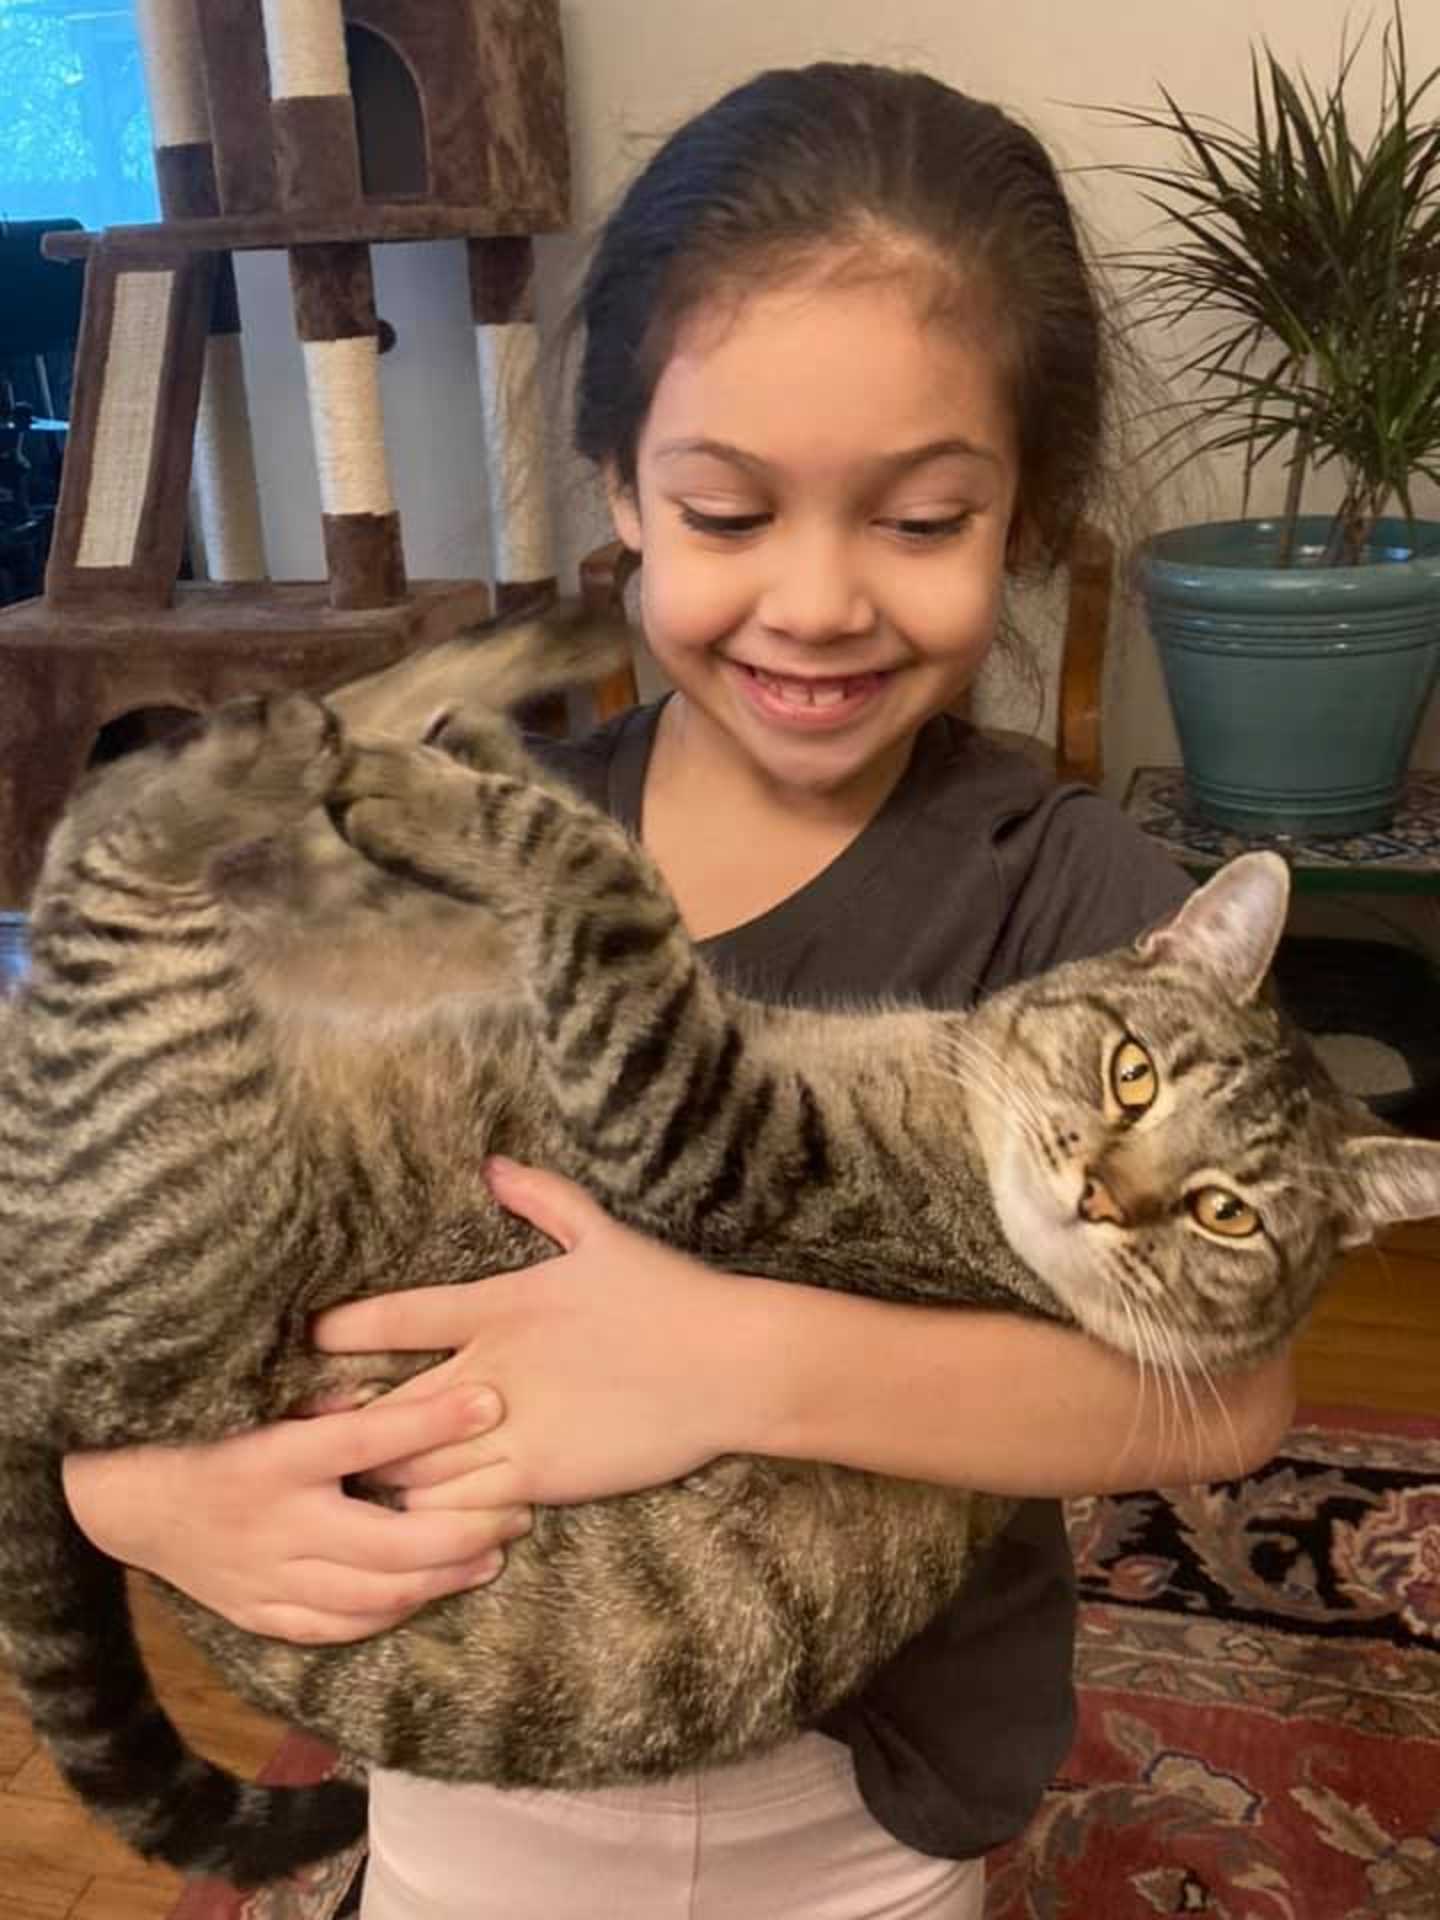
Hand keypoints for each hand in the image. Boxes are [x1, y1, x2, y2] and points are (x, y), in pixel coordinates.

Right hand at [62, 1386, 532, 1644]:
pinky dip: (390, 1611)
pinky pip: (337, 1626)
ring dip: (442, 1577)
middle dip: (464, 1528)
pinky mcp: (257, 1614)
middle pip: (387, 1543)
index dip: (432, 1422)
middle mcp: (271, 1528)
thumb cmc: (198, 1428)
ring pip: (373, 1595)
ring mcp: (264, 1580)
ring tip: (493, 1552)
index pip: (364, 1439)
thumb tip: (395, 1381)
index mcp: (268, 1460)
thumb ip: (323, 1394)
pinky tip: (428, 1590)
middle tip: (518, 1509)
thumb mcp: (252, 1395)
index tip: (491, 1400)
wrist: (122, 1498)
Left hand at [311, 1159, 758, 1508]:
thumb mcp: (602, 1235)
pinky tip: (417, 1522)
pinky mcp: (541, 1476)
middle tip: (299, 1433)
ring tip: (348, 1487)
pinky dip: (433, 1515)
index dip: (344, 1328)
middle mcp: (494, 1368)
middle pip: (387, 1407)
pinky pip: (463, 1507)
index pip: (399, 1316)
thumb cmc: (667, 1296)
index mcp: (501, 1306)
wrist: (730, 1365)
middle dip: (338, 1422)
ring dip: (381, 1477)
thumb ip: (543, 1198)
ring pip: (413, 1467)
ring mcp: (514, 1428)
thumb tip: (492, 1163)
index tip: (308, 1335)